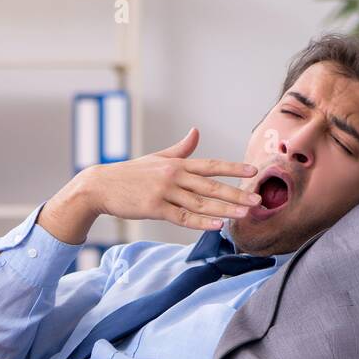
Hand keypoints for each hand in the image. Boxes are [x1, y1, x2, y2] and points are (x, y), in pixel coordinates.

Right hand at [39, 127, 260, 243]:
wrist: (100, 186)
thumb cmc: (129, 174)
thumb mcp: (156, 158)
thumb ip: (180, 149)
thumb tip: (196, 132)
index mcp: (177, 164)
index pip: (211, 165)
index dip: (233, 169)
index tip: (253, 173)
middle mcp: (174, 176)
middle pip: (211, 186)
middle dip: (237, 193)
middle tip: (257, 200)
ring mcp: (164, 192)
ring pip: (201, 203)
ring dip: (225, 209)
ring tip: (244, 214)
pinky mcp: (155, 208)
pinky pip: (183, 217)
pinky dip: (201, 222)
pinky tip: (217, 225)